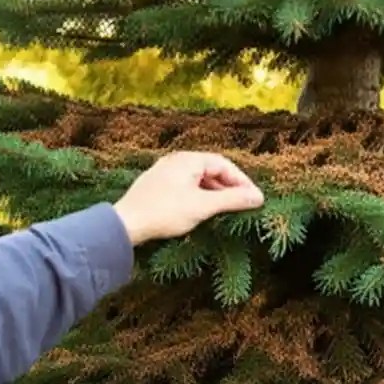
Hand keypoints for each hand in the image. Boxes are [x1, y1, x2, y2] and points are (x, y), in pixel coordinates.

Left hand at [112, 151, 264, 244]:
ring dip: (214, 193)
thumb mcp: (203, 206)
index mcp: (188, 159)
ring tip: (225, 209)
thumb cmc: (165, 212)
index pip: (224, 165)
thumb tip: (257, 197)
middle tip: (243, 204)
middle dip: (229, 187)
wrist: (126, 224)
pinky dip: (199, 196)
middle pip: (210, 170)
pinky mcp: (156, 186)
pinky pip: (185, 186)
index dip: (242, 181)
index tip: (254, 198)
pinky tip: (202, 211)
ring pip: (197, 179)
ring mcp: (164, 172)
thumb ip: (232, 200)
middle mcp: (175, 160)